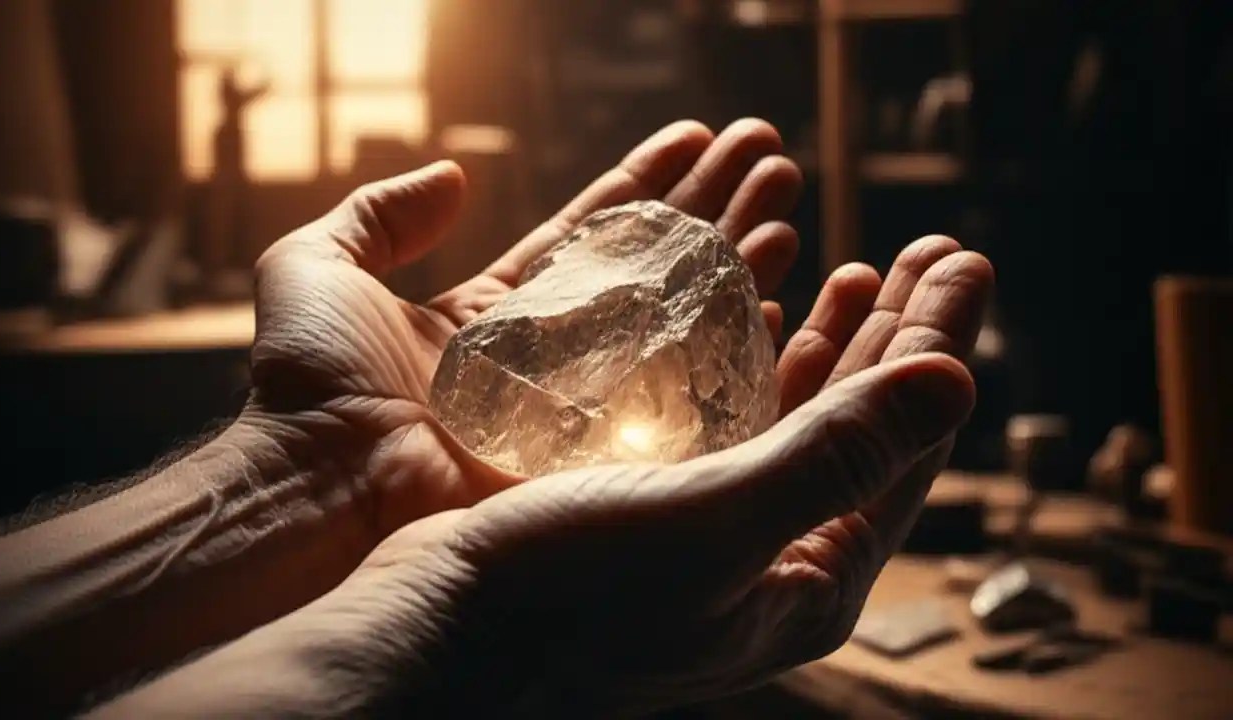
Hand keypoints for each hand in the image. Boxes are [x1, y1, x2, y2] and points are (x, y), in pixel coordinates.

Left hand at [244, 119, 803, 535]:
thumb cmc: (309, 386)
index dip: (647, 183)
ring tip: (792, 209)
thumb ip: (382, 215)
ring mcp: (584, 413)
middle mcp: (552, 363)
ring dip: (736, 265)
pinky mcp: (604, 460)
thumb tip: (452, 174)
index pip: (590, 236)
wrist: (318, 490)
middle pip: (651, 273)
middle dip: (714, 211)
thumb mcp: (320, 267)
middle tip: (774, 158)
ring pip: (679, 328)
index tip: (701, 133)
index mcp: (496, 318)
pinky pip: (684, 405)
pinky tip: (776, 303)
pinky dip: (730, 355)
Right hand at [256, 239, 991, 714]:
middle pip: (861, 429)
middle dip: (898, 335)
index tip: (961, 259)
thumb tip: (957, 379)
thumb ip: (838, 454)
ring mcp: (710, 539)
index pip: (904, 449)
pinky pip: (727, 423)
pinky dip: (752, 362)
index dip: (937, 346)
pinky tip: (762, 315)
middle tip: (933, 251)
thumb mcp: (717, 524)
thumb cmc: (570, 599)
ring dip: (832, 341)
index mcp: (808, 581)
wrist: (434, 638)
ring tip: (862, 271)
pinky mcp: (652, 511)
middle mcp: (769, 563)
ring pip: (796, 421)